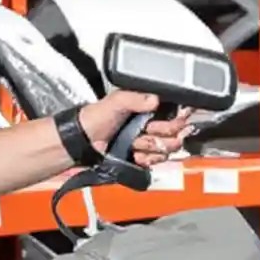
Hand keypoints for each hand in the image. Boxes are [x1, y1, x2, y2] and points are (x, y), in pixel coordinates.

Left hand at [78, 90, 194, 165]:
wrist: (81, 141)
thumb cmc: (95, 117)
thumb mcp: (116, 101)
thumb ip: (135, 98)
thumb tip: (155, 99)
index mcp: (147, 109)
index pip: (173, 114)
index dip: (177, 118)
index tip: (177, 120)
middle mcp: (150, 125)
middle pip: (174, 134)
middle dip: (163, 133)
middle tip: (150, 130)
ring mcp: (146, 143)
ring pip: (165, 149)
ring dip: (152, 147)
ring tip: (137, 143)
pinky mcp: (141, 158)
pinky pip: (154, 162)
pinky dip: (146, 159)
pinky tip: (136, 155)